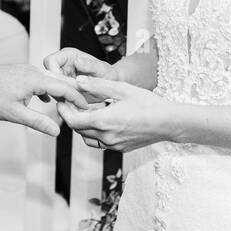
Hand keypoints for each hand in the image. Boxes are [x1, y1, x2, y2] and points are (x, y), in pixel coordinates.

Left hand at [0, 63, 89, 136]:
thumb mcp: (16, 114)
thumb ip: (38, 122)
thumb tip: (57, 131)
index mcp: (35, 79)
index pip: (64, 87)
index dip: (78, 98)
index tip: (86, 107)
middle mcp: (33, 71)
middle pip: (60, 80)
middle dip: (72, 93)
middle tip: (81, 106)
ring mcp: (25, 69)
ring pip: (50, 79)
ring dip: (59, 91)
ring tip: (66, 104)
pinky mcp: (19, 71)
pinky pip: (40, 78)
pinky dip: (47, 88)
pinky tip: (44, 98)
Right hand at [44, 47, 118, 102]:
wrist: (109, 86)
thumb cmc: (107, 74)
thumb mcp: (101, 69)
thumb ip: (90, 65)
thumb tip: (78, 61)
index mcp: (68, 55)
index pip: (50, 61)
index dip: (54, 73)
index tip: (65, 83)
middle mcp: (62, 65)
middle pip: (47, 75)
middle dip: (57, 86)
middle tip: (70, 95)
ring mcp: (61, 77)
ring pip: (50, 86)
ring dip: (59, 94)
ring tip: (74, 100)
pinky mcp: (62, 88)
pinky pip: (56, 95)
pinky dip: (63, 100)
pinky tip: (73, 103)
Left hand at [57, 75, 174, 153]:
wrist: (168, 123)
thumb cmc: (148, 103)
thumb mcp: (122, 89)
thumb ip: (98, 86)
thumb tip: (78, 81)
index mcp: (103, 121)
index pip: (72, 120)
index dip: (64, 111)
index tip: (62, 101)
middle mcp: (105, 137)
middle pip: (78, 129)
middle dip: (72, 117)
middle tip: (72, 103)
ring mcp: (113, 145)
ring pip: (87, 138)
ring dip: (82, 127)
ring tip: (87, 113)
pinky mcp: (120, 149)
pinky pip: (99, 143)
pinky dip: (95, 134)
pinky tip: (102, 122)